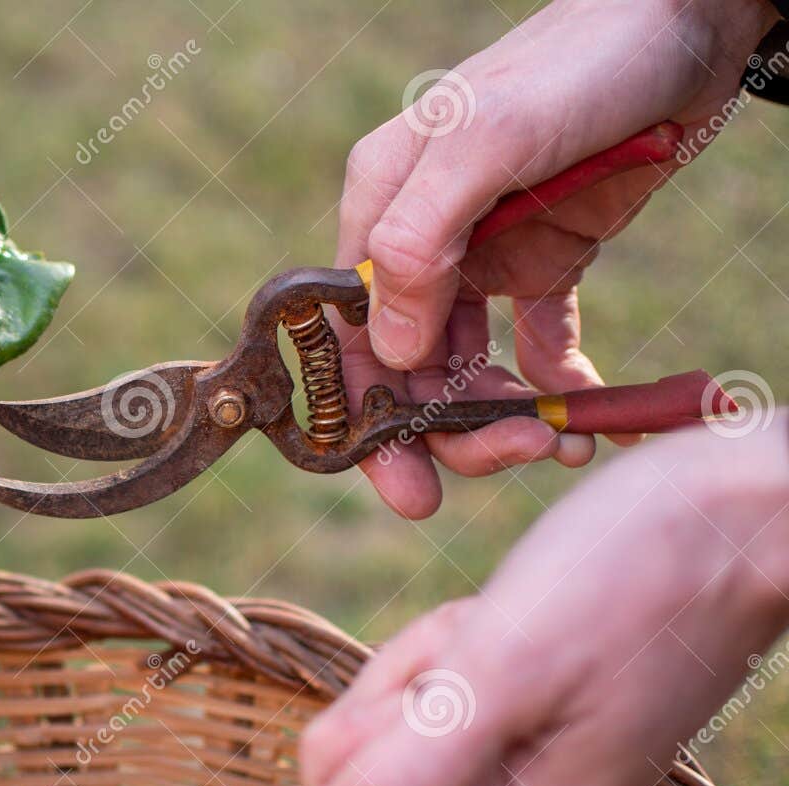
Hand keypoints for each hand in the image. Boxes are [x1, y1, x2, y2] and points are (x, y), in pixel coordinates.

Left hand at [284, 423, 788, 785]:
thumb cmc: (637, 575)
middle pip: (373, 763)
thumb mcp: (503, 670)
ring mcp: (531, 770)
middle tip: (491, 633)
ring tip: (519, 618)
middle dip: (410, 679)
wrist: (748, 510)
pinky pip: (449, 687)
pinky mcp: (537, 722)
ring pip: (406, 715)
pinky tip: (526, 613)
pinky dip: (467, 640)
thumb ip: (404, 783)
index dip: (374, 724)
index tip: (455, 667)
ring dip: (441, 650)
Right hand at [338, 0, 775, 517]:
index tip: (411, 486)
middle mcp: (422, 241)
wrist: (686, 21)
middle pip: (408, 369)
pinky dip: (555, 385)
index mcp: (383, 209)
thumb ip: (421, 240)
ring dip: (506, 417)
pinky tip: (587, 412)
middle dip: (450, 429)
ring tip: (564, 439)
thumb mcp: (488, 140)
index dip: (369, 421)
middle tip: (518, 456)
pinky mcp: (543, 259)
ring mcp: (482, 255)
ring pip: (466, 369)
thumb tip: (387, 351)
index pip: (350, 337)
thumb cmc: (579, 64)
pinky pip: (533, 343)